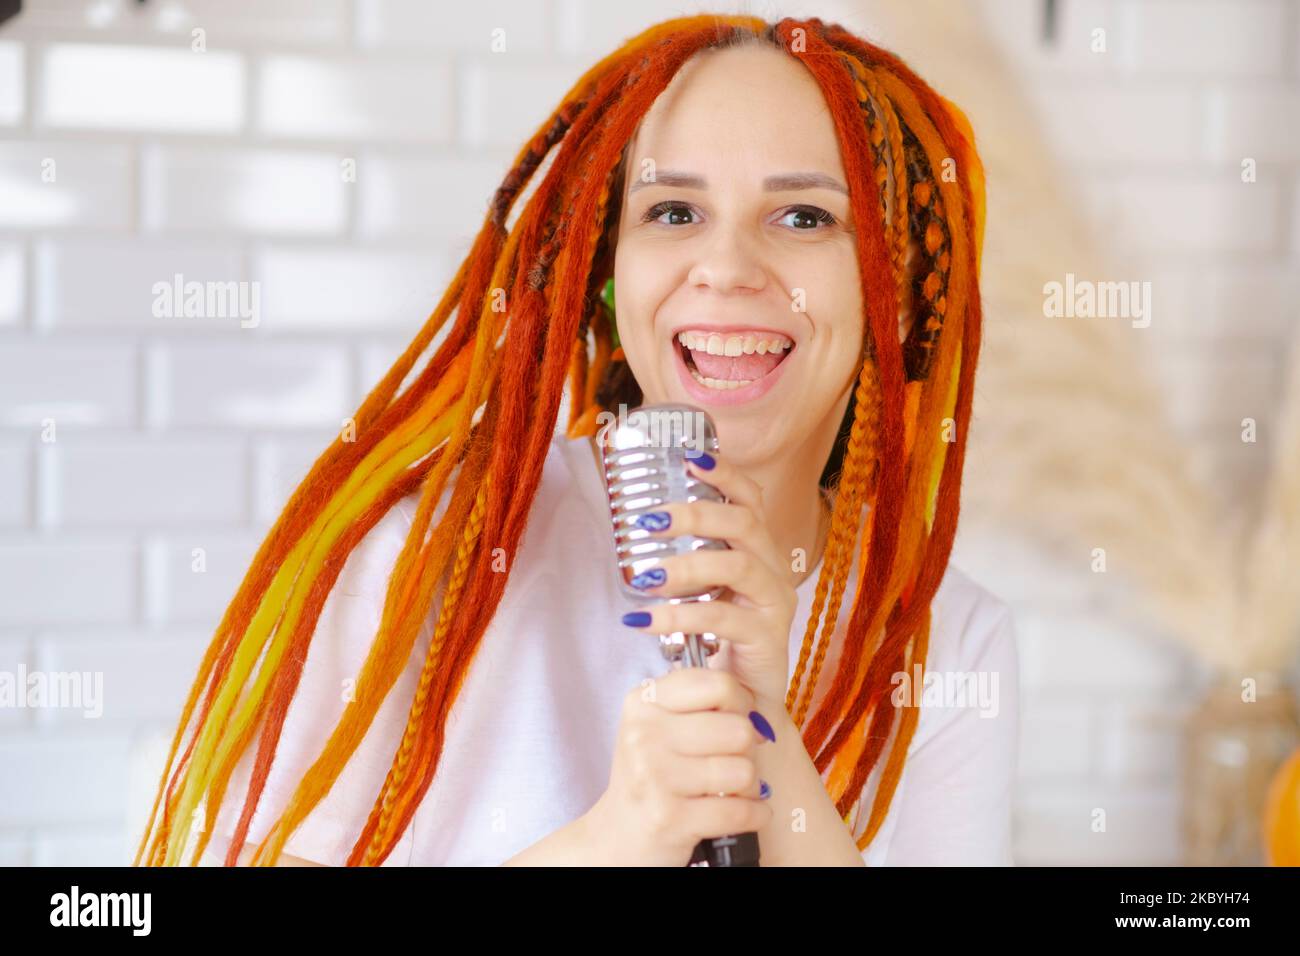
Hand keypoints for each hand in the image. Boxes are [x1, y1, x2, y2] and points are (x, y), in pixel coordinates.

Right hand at [585, 667, 775, 865]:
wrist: (620, 833)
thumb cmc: (654, 773)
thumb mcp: (663, 725)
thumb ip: (703, 704)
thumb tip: (759, 720)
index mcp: (644, 702)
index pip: (719, 684)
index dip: (741, 702)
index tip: (736, 719)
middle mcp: (643, 733)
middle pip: (739, 729)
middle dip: (747, 750)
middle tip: (731, 760)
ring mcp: (653, 776)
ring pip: (743, 771)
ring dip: (748, 786)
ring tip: (729, 789)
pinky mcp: (668, 817)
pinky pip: (739, 811)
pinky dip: (753, 814)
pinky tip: (743, 812)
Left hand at [621, 450, 797, 706]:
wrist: (743, 702)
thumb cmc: (718, 640)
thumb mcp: (703, 590)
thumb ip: (686, 558)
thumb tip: (639, 521)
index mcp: (759, 551)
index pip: (750, 499)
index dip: (725, 474)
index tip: (690, 457)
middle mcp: (774, 569)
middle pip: (744, 523)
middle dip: (694, 515)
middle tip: (648, 519)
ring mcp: (776, 603)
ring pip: (737, 566)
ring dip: (684, 565)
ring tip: (643, 576)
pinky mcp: (768, 638)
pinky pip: (723, 617)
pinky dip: (679, 616)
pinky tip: (644, 619)